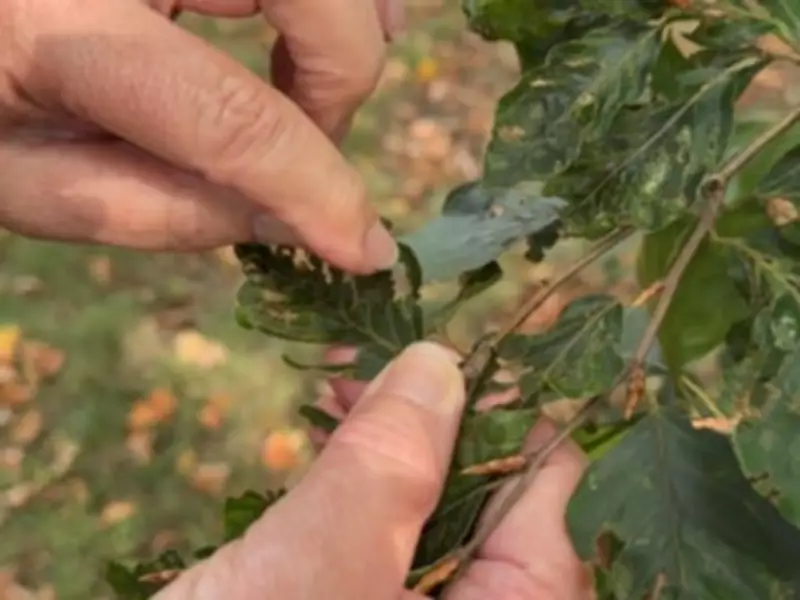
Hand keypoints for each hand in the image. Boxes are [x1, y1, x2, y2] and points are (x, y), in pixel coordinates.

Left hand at [0, 0, 402, 272]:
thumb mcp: (23, 178)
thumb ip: (154, 209)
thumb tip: (284, 221)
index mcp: (58, 16)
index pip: (229, 115)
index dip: (314, 187)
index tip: (364, 249)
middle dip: (339, 79)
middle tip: (315, 135)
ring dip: (343, 32)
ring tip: (309, 86)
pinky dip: (337, 0)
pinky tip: (313, 32)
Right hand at [156, 342, 593, 599]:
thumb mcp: (317, 575)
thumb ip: (386, 467)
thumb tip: (439, 362)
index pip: (554, 483)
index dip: (508, 400)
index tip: (448, 342)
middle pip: (495, 490)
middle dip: (435, 416)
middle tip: (372, 357)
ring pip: (436, 506)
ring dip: (392, 441)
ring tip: (339, 384)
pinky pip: (393, 532)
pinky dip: (362, 481)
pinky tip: (326, 440)